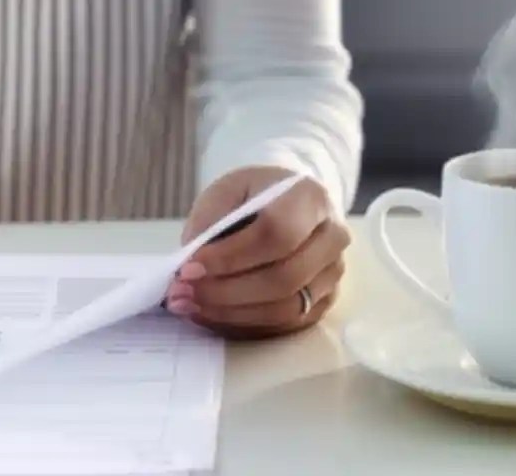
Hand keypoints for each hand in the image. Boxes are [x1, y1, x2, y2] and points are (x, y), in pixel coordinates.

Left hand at [166, 166, 349, 338]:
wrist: (286, 206)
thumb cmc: (254, 196)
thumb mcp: (226, 191)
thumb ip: (210, 221)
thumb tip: (191, 264)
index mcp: (310, 198)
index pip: (277, 234)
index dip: (231, 256)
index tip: (189, 267)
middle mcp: (332, 238)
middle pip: (284, 278)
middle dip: (226, 291)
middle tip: (182, 291)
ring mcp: (333, 274)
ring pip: (286, 308)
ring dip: (231, 313)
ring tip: (188, 305)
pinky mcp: (324, 302)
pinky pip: (285, 324)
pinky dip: (242, 323)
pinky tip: (209, 313)